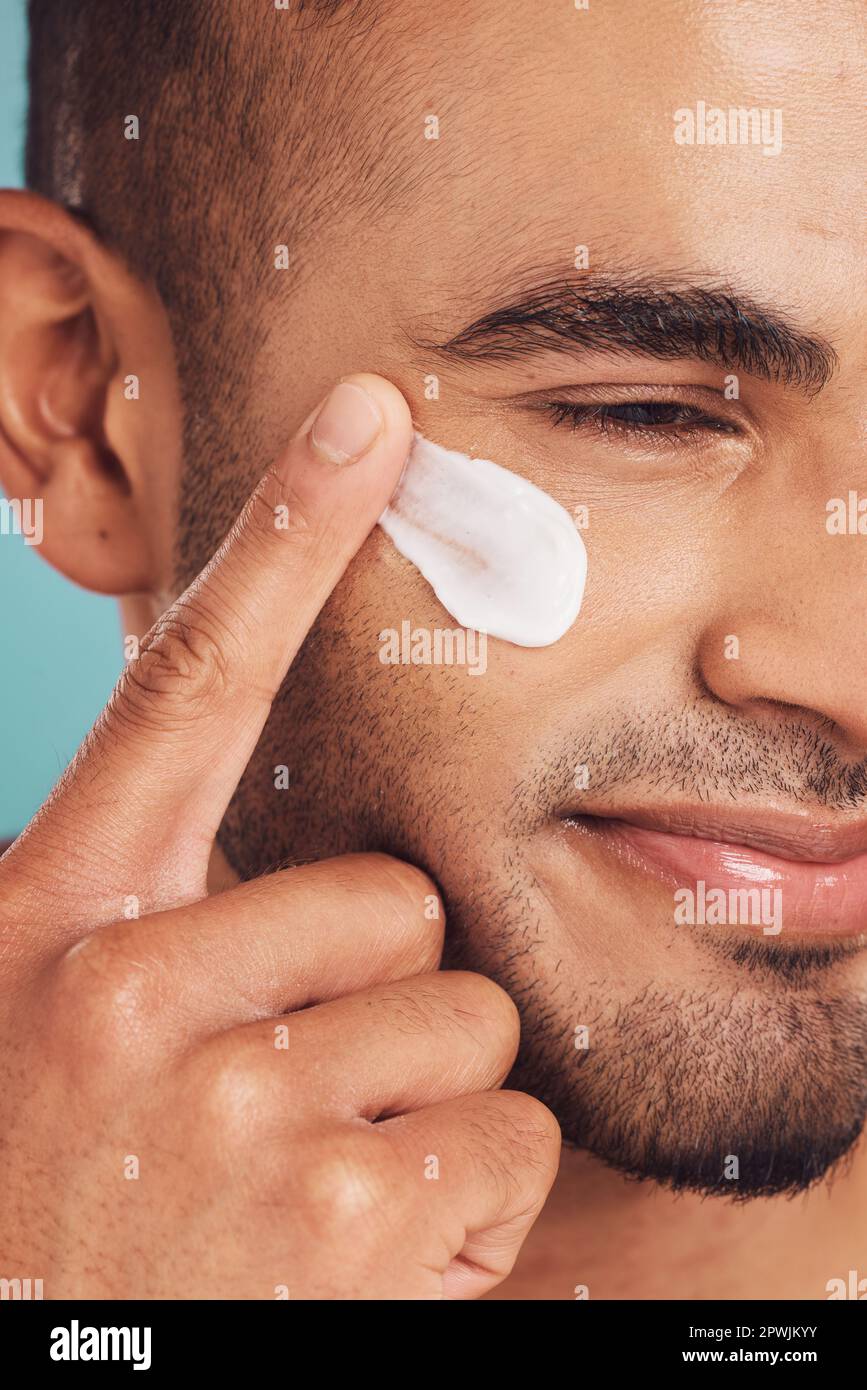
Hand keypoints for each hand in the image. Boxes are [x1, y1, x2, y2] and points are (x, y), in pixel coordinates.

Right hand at [0, 374, 559, 1299]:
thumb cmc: (47, 1178)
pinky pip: (504, 1136)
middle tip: (283, 1084)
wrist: (12, 1344)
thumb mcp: (49, 1014)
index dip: (283, 536)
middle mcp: (133, 987)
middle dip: (376, 991)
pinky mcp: (328, 1216)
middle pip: (396, 899)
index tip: (367, 424)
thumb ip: (156, 910)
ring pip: (464, 1021)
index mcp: (65, 916)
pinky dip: (463, 1202)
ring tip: (302, 1177)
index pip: (191, 682)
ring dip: (413, 1102)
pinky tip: (353, 1246)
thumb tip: (302, 861)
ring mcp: (229, 1104)